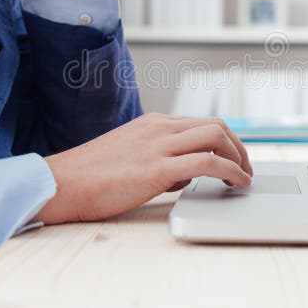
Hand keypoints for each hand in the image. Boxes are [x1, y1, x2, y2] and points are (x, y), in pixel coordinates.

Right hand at [35, 114, 253, 224]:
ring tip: (245, 178)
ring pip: (216, 136)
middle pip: (216, 125)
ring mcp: (158, 145)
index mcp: (153, 124)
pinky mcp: (157, 168)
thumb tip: (185, 175)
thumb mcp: (130, 156)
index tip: (234, 158)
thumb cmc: (90, 176)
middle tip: (246, 169)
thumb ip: (160, 160)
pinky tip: (237, 184)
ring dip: (240, 158)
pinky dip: (231, 171)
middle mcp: (159, 128)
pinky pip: (208, 162)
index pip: (201, 123)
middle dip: (239, 147)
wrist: (62, 183)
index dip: (226, 141)